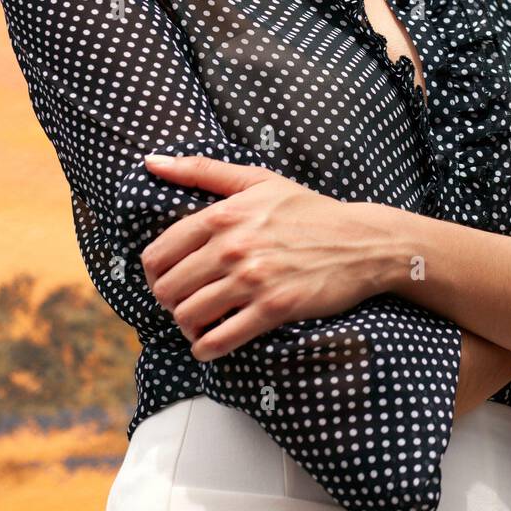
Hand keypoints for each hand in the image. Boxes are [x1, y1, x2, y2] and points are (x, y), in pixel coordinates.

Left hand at [139, 155, 385, 358]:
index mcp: (222, 216)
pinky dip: (206, 348)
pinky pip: (220, 339)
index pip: (158, 253)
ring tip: (197, 322)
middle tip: (182, 302)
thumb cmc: (306, 210)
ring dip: (187, 325)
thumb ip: (200, 170)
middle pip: (168, 288)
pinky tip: (208, 344)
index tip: (165, 279)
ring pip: (189, 315)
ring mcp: (252, 280)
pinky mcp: (273, 309)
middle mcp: (232, 247)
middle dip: (168, 301)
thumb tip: (151, 162)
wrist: (359, 241)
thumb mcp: (256, 180)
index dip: (153, 273)